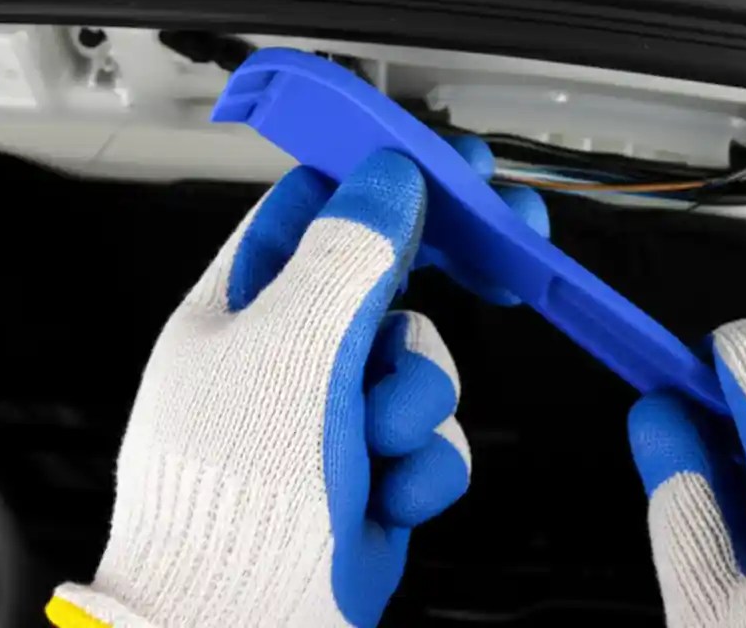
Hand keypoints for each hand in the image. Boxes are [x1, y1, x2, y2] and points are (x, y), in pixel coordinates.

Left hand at [48, 140, 545, 626]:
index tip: (452, 163)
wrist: (242, 620)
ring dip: (419, 401)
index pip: (322, 204)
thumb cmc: (233, 493)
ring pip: (427, 360)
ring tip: (377, 442)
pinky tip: (386, 493)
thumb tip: (386, 180)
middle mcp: (293, 348)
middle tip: (512, 245)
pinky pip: (438, 435)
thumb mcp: (289, 349)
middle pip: (392, 274)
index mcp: (247, 302)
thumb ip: (347, 254)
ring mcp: (338, 409)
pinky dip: (425, 465)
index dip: (387, 174)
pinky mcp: (379, 465)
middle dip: (451, 270)